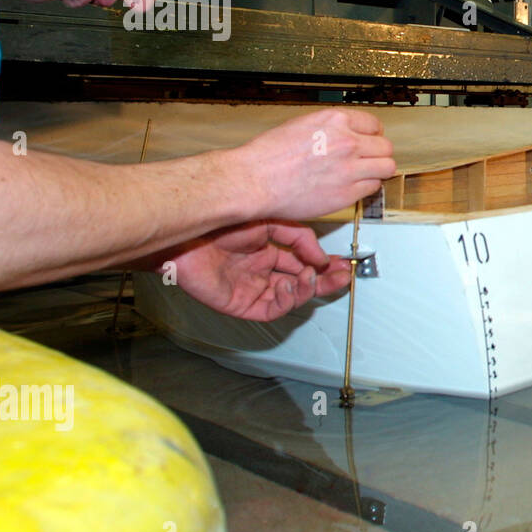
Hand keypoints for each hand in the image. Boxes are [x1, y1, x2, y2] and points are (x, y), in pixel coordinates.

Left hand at [159, 221, 351, 321]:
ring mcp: (251, 288)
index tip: (341, 263)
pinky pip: (271, 309)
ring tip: (311, 277)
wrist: (189, 236)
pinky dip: (286, 300)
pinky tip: (290, 285)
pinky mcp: (240, 304)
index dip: (323, 264)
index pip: (302, 262)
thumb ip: (299, 238)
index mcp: (267, 251)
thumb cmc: (220, 223)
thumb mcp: (271, 222)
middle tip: (341, 277)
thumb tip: (321, 257)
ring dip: (306, 290)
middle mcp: (261, 271)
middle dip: (323, 281)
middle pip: (300, 282)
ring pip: (289, 298)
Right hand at [234, 109, 396, 221]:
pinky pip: (373, 188)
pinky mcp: (347, 193)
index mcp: (335, 121)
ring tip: (365, 174)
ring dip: (378, 171)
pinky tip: (353, 186)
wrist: (255, 180)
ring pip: (386, 167)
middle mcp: (347, 142)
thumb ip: (329, 128)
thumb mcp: (301, 125)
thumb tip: (345, 133)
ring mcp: (349, 169)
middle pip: (385, 147)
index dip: (373, 134)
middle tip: (369, 159)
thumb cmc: (269, 155)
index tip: (369, 141)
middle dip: (378, 153)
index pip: (374, 124)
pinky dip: (366, 187)